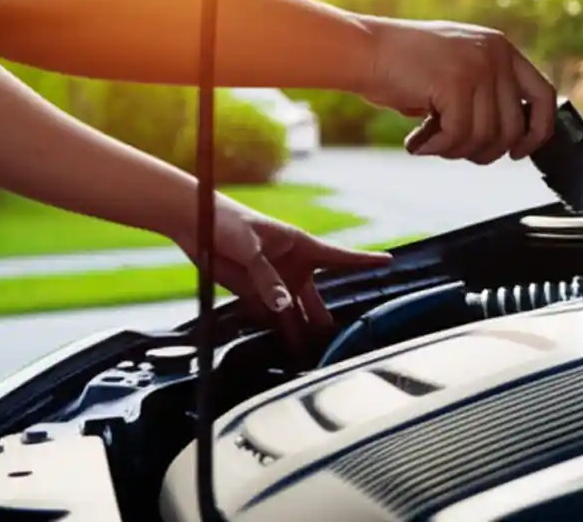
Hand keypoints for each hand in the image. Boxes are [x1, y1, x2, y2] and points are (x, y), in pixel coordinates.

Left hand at [171, 194, 390, 352]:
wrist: (193, 222)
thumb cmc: (227, 222)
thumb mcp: (249, 248)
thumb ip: (266, 278)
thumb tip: (283, 307)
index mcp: (300, 246)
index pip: (339, 256)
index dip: (364, 260)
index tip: (389, 262)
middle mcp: (292, 268)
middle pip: (317, 301)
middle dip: (326, 323)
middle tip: (339, 347)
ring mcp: (274, 282)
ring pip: (294, 315)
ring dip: (301, 335)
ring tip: (312, 360)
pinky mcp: (254, 294)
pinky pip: (270, 318)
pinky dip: (277, 333)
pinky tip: (284, 351)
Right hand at [357, 16, 556, 163]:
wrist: (362, 50)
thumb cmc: (401, 66)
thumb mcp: (457, 70)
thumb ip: (486, 94)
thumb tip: (511, 140)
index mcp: (500, 48)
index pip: (545, 96)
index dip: (538, 132)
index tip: (519, 152)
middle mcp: (495, 54)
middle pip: (513, 127)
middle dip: (483, 150)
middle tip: (452, 148)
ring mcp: (478, 66)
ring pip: (486, 136)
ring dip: (455, 150)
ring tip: (429, 142)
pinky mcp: (456, 82)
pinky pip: (459, 136)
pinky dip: (438, 148)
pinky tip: (417, 142)